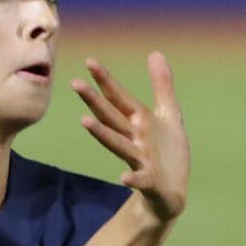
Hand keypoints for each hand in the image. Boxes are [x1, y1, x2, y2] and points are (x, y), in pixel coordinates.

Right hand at [70, 53, 189, 221]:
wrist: (171, 193)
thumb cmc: (167, 153)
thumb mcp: (169, 115)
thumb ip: (162, 85)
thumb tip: (155, 52)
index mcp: (139, 122)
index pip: (119, 98)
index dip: (106, 81)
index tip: (90, 61)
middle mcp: (134, 139)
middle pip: (112, 118)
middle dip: (95, 101)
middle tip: (75, 83)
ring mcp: (140, 160)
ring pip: (118, 145)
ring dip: (102, 134)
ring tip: (84, 121)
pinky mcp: (150, 181)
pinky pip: (140, 179)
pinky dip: (132, 178)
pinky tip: (123, 177)